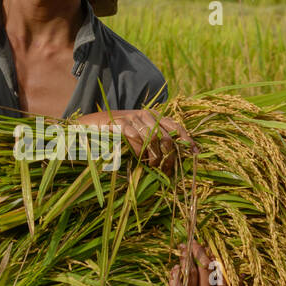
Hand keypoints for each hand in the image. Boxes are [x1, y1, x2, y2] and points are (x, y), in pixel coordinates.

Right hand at [77, 108, 195, 173]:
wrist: (90, 125)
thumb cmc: (116, 134)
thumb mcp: (137, 134)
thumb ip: (153, 141)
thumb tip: (171, 158)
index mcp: (153, 116)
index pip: (175, 125)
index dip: (187, 139)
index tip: (196, 153)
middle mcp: (145, 115)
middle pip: (166, 136)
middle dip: (169, 155)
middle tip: (167, 170)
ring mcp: (132, 117)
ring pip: (152, 138)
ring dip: (155, 156)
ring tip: (153, 167)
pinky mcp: (119, 123)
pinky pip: (135, 137)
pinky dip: (139, 150)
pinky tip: (139, 159)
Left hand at [163, 239, 233, 285]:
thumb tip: (244, 273)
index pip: (223, 272)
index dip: (216, 256)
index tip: (209, 246)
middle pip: (206, 269)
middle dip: (199, 251)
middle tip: (193, 242)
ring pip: (191, 272)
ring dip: (185, 257)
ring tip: (183, 249)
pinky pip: (177, 281)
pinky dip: (176, 271)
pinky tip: (176, 267)